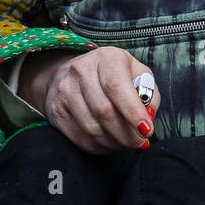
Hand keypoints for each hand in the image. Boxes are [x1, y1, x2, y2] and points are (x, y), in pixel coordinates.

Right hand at [19, 47, 159, 153]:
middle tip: (139, 142)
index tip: (147, 131)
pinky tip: (110, 143)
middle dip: (126, 133)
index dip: (133, 112)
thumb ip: (149, 94)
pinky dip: (99, 147)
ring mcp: (65, 92)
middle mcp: (81, 71)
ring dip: (114, 142)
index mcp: (107, 58)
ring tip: (126, 142)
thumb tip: (148, 118)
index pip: (118, 88)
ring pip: (92, 128)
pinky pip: (80, 139)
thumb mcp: (136, 73)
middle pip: (104, 112)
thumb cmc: (114, 74)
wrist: (72, 73)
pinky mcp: (56, 112)